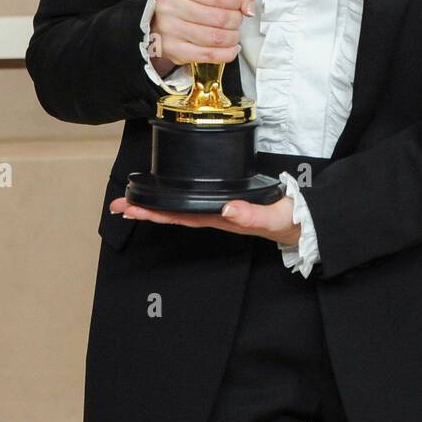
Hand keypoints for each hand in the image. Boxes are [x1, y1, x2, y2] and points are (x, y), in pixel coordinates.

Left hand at [107, 192, 300, 247]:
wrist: (304, 223)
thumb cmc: (289, 220)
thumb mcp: (273, 217)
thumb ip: (252, 215)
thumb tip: (227, 209)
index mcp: (222, 219)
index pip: (182, 216)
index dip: (156, 213)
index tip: (132, 209)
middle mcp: (216, 217)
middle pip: (174, 216)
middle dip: (146, 211)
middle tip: (118, 206)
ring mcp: (220, 213)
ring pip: (181, 212)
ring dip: (156, 209)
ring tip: (132, 204)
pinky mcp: (226, 205)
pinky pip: (194, 205)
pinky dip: (175, 202)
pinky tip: (166, 198)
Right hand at [147, 0, 255, 75]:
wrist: (165, 15)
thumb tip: (248, 9)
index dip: (235, 1)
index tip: (237, 2)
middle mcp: (169, 6)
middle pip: (218, 18)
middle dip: (235, 20)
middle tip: (235, 18)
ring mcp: (169, 29)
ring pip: (215, 38)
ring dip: (233, 37)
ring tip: (233, 32)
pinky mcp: (173, 50)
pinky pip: (208, 55)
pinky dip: (226, 53)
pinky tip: (230, 47)